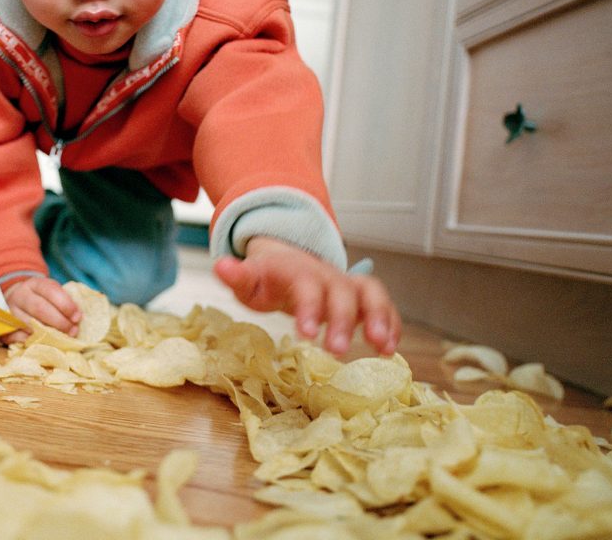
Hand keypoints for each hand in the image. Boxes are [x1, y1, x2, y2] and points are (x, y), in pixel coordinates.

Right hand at [1, 276, 81, 343]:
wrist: (17, 299)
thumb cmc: (41, 298)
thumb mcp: (52, 292)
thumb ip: (64, 301)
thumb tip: (77, 317)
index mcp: (34, 284)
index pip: (50, 291)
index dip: (66, 305)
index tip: (77, 317)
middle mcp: (20, 295)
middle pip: (39, 308)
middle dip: (59, 322)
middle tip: (72, 331)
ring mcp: (9, 311)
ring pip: (28, 324)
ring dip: (48, 334)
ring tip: (61, 339)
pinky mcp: (4, 327)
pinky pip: (17, 336)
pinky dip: (31, 341)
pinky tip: (43, 342)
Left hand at [213, 236, 400, 355]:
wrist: (287, 260)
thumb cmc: (267, 278)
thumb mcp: (249, 278)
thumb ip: (237, 275)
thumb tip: (220, 265)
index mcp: (297, 271)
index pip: (306, 285)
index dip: (309, 308)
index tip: (306, 335)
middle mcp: (327, 275)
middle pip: (342, 292)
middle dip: (343, 321)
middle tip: (338, 351)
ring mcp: (347, 284)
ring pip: (370, 294)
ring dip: (380, 318)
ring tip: (383, 347)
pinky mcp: (362, 296)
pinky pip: (382, 304)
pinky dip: (391, 323)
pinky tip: (390, 349)